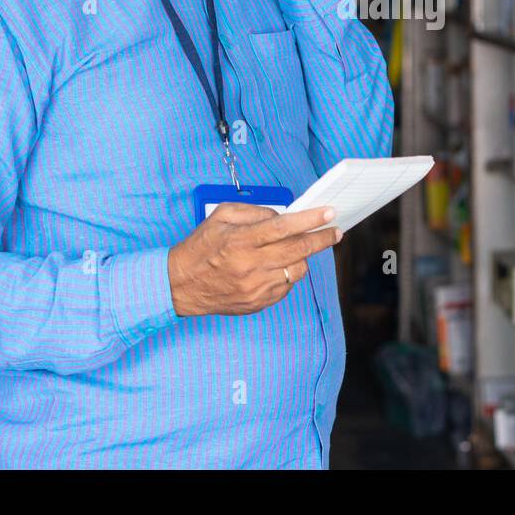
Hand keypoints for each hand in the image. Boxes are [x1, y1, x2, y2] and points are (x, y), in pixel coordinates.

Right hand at [166, 203, 340, 316]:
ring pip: (296, 270)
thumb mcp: (220, 216)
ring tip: (295, 249)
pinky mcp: (257, 303)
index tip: (329, 213)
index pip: (283, 228)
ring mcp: (255, 288)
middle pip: (298, 251)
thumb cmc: (200, 247)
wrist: (180, 285)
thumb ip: (254, 212)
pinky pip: (286, 287)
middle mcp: (250, 266)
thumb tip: (283, 216)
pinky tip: (277, 266)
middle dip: (321, 239)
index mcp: (240, 241)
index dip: (309, 220)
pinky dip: (287, 274)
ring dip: (302, 257)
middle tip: (335, 232)